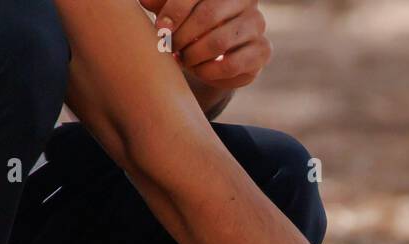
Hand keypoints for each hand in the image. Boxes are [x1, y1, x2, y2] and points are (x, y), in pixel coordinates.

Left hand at [142, 0, 271, 88]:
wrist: (218, 50)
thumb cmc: (191, 22)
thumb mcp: (174, 8)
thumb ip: (160, 1)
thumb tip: (145, 1)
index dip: (175, 11)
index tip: (159, 29)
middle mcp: (246, 0)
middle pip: (209, 15)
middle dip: (183, 35)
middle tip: (170, 48)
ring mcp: (257, 25)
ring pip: (220, 42)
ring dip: (194, 55)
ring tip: (183, 59)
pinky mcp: (263, 50)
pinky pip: (232, 64)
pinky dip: (209, 71)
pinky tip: (199, 70)